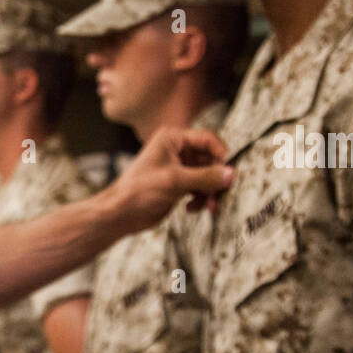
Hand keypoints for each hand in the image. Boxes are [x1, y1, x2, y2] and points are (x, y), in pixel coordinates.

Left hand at [109, 128, 233, 231]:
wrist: (121, 214)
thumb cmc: (139, 191)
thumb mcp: (175, 181)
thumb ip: (205, 177)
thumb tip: (231, 174)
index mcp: (173, 139)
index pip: (207, 139)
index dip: (220, 154)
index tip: (229, 171)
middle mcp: (177, 150)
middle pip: (210, 160)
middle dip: (215, 178)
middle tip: (219, 194)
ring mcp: (178, 168)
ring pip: (207, 176)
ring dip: (209, 192)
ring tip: (207, 207)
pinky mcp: (179, 185)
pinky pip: (199, 188)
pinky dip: (200, 199)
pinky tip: (190, 208)